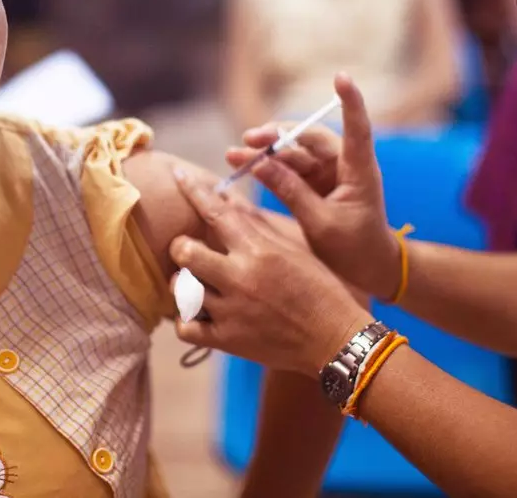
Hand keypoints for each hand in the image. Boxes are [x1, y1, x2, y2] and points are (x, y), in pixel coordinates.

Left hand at [170, 169, 372, 375]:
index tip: (178, 175)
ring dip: (184, 284)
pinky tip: (199, 314)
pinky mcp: (228, 341)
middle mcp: (240, 277)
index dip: (192, 190)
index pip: (215, 211)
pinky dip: (187, 320)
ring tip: (196, 284)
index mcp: (259, 250)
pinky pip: (185, 328)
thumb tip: (228, 197)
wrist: (338, 341)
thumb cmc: (322, 288)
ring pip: (180, 289)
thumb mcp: (295, 249)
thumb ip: (259, 224)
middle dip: (181, 247)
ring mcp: (231, 311)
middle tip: (188, 250)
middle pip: (184, 251)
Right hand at [227, 74, 402, 300]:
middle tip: (248, 139)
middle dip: (276, 136)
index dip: (350, 101)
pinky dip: (267, 169)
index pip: (356, 128)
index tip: (341, 77)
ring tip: (234, 154)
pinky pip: (288, 171)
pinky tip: (244, 167)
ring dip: (265, 154)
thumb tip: (260, 164)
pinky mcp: (315, 186)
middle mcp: (344, 166)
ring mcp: (329, 175)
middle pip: (308, 139)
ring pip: (293, 154)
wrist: (370, 271)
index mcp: (359, 171)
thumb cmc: (355, 249)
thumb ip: (291, 192)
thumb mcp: (320, 223)